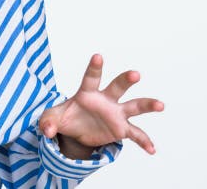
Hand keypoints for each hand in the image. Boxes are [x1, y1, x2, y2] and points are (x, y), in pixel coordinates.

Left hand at [39, 53, 163, 154]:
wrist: (76, 131)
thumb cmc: (65, 117)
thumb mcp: (51, 119)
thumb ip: (47, 122)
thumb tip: (46, 131)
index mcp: (87, 93)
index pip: (90, 78)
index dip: (94, 67)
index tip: (98, 56)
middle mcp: (105, 100)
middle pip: (117, 86)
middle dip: (125, 80)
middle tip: (135, 73)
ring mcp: (116, 113)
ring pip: (134, 106)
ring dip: (147, 104)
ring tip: (160, 105)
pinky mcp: (121, 128)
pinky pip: (136, 134)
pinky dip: (144, 141)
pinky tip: (152, 150)